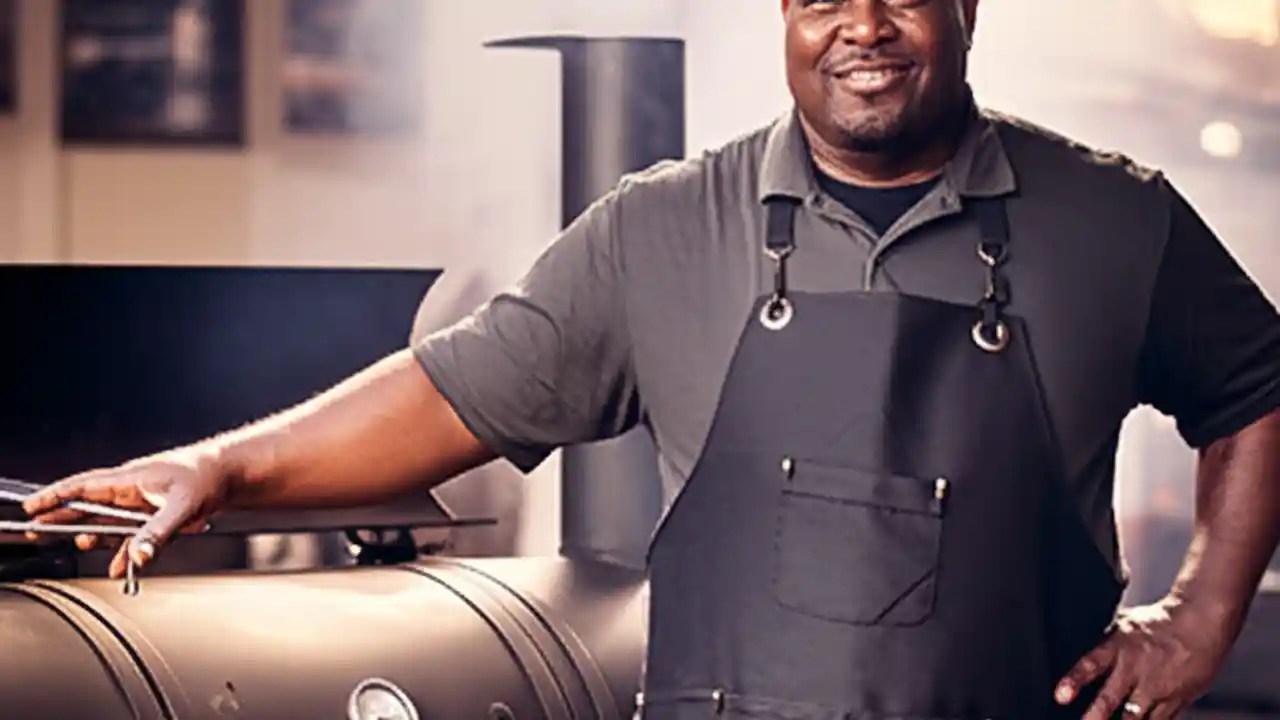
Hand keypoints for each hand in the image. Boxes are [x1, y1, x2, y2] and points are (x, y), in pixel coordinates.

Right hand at [22, 446, 231, 578]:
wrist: (230, 474)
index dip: (55, 496)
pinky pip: (133, 535)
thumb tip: (139, 556)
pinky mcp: (157, 515)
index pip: (83, 487)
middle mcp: (132, 490)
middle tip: (37, 528)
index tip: (33, 506)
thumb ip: (158, 533)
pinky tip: (120, 566)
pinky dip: (126, 551)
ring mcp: (143, 503)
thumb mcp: (181, 506)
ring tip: (81, 543)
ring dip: (95, 533)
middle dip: (63, 516)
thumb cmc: (206, 477)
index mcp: (130, 479)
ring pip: (110, 521)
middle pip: (88, 504)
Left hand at [1054, 596, 1237, 718]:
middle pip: (1110, 699)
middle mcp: (1136, 669)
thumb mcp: (1124, 626)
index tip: (1060, 697)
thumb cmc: (1161, 622)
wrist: (1202, 623)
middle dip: (1095, 717)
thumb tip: (1090, 665)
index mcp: (1119, 647)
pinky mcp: (1178, 700)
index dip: (1074, 681)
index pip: (1090, 665)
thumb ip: (1107, 649)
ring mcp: (1157, 688)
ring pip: (1135, 719)